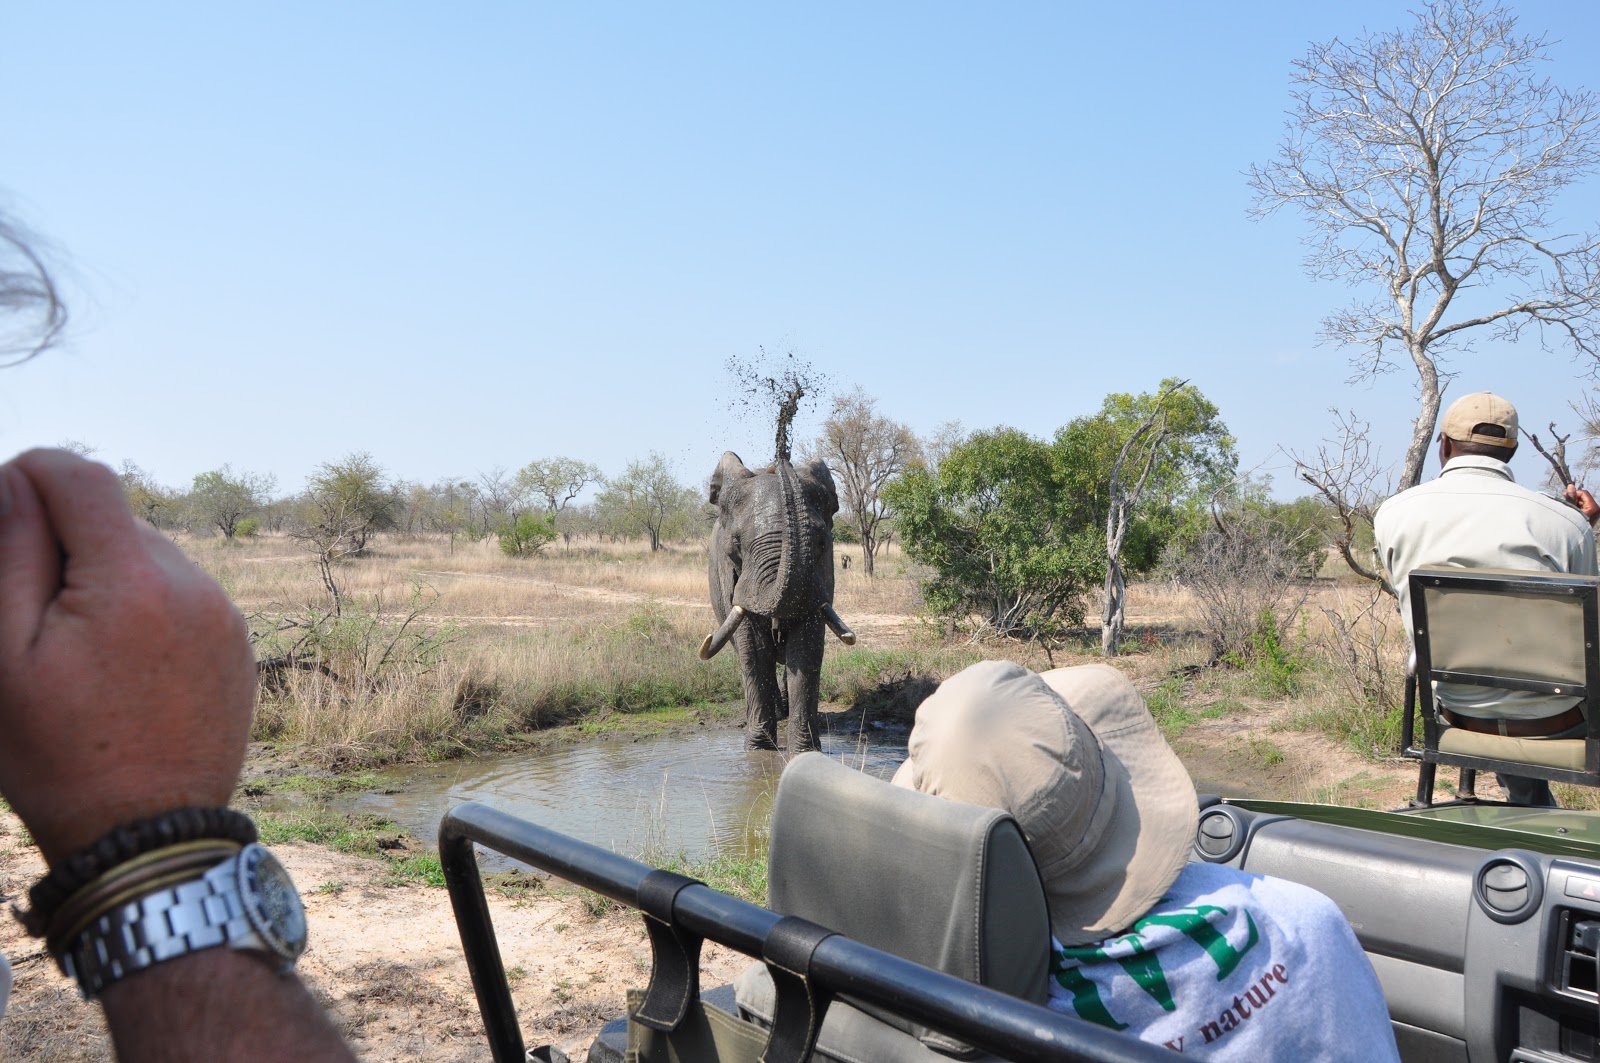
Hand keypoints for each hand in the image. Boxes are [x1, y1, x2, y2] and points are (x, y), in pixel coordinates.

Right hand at [0, 449, 255, 864]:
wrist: (147, 836)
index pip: (83, 478)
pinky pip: (183, 597)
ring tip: (77, 649)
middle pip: (117, 521)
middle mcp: (192, 585)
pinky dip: (146, 608)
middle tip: (30, 608)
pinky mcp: (239, 643)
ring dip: (108, 576)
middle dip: (68, 540)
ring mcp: (225, 615)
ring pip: (151, 558)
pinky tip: (120, 666)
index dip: (32, 474)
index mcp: (131, 580)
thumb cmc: (57, 754)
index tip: (5, 502)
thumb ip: (11, 553)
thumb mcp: (4, 654)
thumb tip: (15, 478)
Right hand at [1565, 483, 1599, 526]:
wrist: (1573, 538)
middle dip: (1574, 499)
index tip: (1565, 496)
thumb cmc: (1572, 523)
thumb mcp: (1571, 509)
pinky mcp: (1591, 516)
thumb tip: (1570, 485)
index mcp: (1594, 507)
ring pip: (1583, 503)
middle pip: (1584, 498)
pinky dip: (1577, 508)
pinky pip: (1583, 508)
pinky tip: (1571, 513)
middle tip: (1565, 504)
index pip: (1584, 493)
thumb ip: (1571, 497)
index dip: (1574, 493)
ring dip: (1574, 504)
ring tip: (1568, 510)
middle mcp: (1596, 509)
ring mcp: (1594, 513)